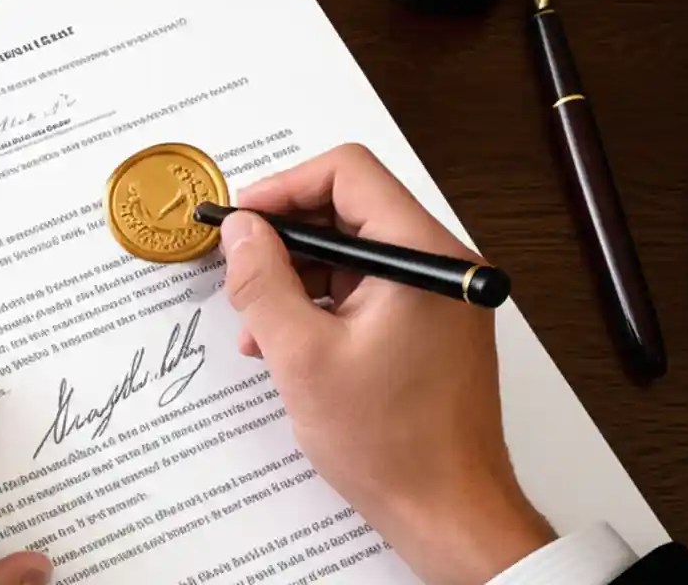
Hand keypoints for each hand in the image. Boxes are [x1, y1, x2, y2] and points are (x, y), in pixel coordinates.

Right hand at [220, 144, 553, 584]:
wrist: (447, 513)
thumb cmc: (391, 444)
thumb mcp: (301, 356)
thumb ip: (262, 282)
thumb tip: (239, 230)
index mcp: (422, 256)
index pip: (349, 173)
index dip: (284, 187)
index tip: (242, 221)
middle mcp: (439, 264)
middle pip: (348, 210)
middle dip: (284, 238)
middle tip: (239, 274)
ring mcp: (436, 296)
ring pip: (351, 253)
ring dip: (296, 278)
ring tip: (256, 327)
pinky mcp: (427, 326)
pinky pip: (365, 290)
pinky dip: (320, 305)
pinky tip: (284, 345)